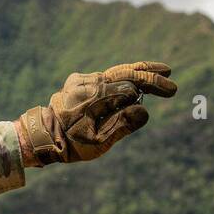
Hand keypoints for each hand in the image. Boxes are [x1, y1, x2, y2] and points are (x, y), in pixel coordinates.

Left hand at [17, 61, 176, 164]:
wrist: (43, 136)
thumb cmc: (72, 144)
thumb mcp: (99, 141)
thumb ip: (123, 125)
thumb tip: (145, 110)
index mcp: (95, 97)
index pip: (130, 87)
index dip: (150, 87)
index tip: (169, 90)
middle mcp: (89, 83)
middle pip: (125, 72)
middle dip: (149, 74)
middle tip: (171, 74)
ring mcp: (82, 80)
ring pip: (116, 72)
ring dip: (138, 71)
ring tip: (163, 70)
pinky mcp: (78, 81)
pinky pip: (105, 78)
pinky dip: (123, 79)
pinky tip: (137, 81)